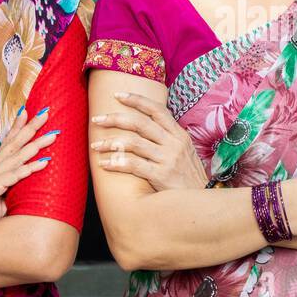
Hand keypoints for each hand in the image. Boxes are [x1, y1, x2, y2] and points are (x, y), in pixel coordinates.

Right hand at [0, 107, 57, 238]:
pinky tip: (43, 163)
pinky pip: (13, 177)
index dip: (19, 127)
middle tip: (47, 112)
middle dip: (32, 127)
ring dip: (36, 145)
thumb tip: (21, 194)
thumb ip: (8, 193)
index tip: (29, 112)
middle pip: (15, 143)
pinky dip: (28, 169)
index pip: (8, 143)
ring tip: (53, 135)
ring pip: (18, 156)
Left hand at [92, 90, 208, 190]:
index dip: (136, 100)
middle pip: (140, 123)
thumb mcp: (184, 152)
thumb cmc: (188, 177)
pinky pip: (133, 165)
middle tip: (97, 119)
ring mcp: (168, 159)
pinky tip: (104, 164)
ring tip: (95, 145)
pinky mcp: (161, 176)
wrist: (201, 201)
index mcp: (179, 134)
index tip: (117, 95)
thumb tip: (144, 125)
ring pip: (133, 143)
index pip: (156, 110)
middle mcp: (173, 143)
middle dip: (115, 118)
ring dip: (110, 143)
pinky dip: (115, 163)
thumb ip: (167, 138)